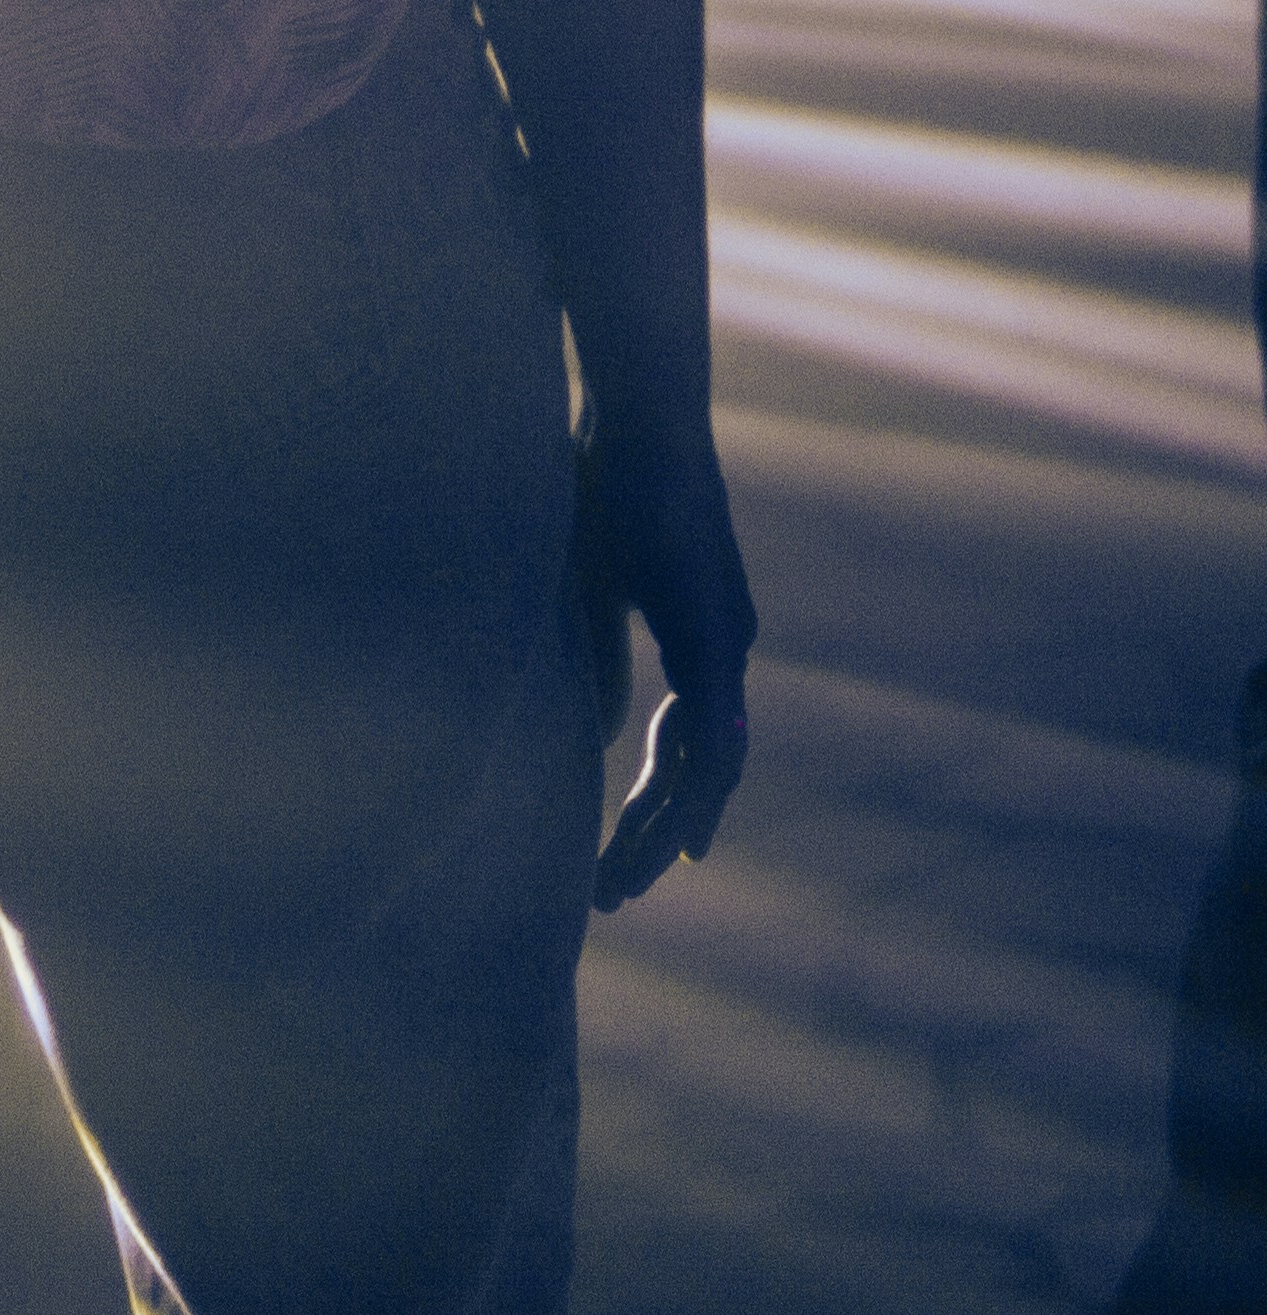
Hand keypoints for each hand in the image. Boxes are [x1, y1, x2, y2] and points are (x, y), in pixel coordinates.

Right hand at [583, 424, 751, 908]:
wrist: (640, 417)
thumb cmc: (601, 480)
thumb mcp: (586, 584)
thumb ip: (599, 657)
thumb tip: (603, 737)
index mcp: (696, 633)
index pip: (681, 741)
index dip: (660, 805)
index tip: (635, 861)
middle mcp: (726, 645)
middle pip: (699, 767)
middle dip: (655, 836)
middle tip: (613, 897)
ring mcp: (727, 640)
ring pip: (711, 764)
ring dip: (670, 830)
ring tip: (628, 885)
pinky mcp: (714, 633)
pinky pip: (710, 732)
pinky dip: (698, 791)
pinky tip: (685, 839)